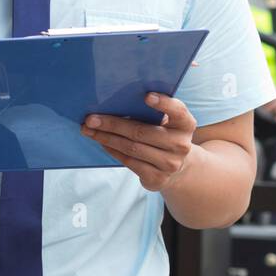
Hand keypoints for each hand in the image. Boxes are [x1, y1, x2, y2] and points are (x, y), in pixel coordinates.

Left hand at [80, 92, 196, 192]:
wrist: (178, 167)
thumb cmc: (165, 135)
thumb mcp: (167, 122)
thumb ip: (152, 113)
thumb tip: (116, 102)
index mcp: (185, 124)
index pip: (178, 111)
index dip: (163, 103)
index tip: (146, 96)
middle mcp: (181, 145)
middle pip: (142, 132)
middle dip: (113, 124)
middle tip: (91, 118)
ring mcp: (170, 164)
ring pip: (132, 148)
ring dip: (107, 138)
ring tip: (89, 130)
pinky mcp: (157, 179)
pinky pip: (129, 162)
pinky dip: (113, 151)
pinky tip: (102, 143)